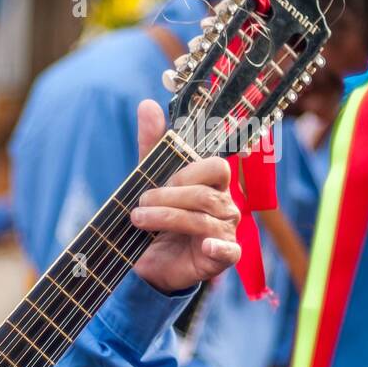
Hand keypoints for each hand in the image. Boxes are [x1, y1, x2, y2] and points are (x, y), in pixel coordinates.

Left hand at [130, 100, 241, 293]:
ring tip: (139, 219)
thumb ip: (153, 145)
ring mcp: (226, 231)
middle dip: (170, 196)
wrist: (151, 262)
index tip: (159, 180)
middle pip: (207, 193)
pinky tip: (203, 244)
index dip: (187, 172)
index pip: (216, 167)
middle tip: (141, 202)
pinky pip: (228, 250)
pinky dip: (217, 246)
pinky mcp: (222, 256)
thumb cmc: (157, 218)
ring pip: (204, 218)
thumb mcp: (151, 179)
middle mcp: (225, 206)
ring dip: (167, 217)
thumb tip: (148, 104)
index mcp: (212, 185)